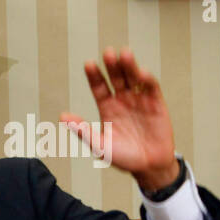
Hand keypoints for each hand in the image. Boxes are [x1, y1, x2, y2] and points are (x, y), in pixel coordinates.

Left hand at [61, 47, 178, 190]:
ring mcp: (140, 101)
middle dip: (112, 66)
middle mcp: (123, 101)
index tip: (89, 64)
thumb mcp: (99, 145)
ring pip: (133, 79)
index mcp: (107, 108)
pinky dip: (147, 80)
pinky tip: (141, 73)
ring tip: (124, 54)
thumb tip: (62, 116)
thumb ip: (82, 130)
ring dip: (129, 66)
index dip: (94, 76)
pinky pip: (151, 89)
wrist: (148, 166)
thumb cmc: (122, 157)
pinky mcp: (156, 104)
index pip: (99, 87)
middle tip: (107, 52)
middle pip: (116, 78)